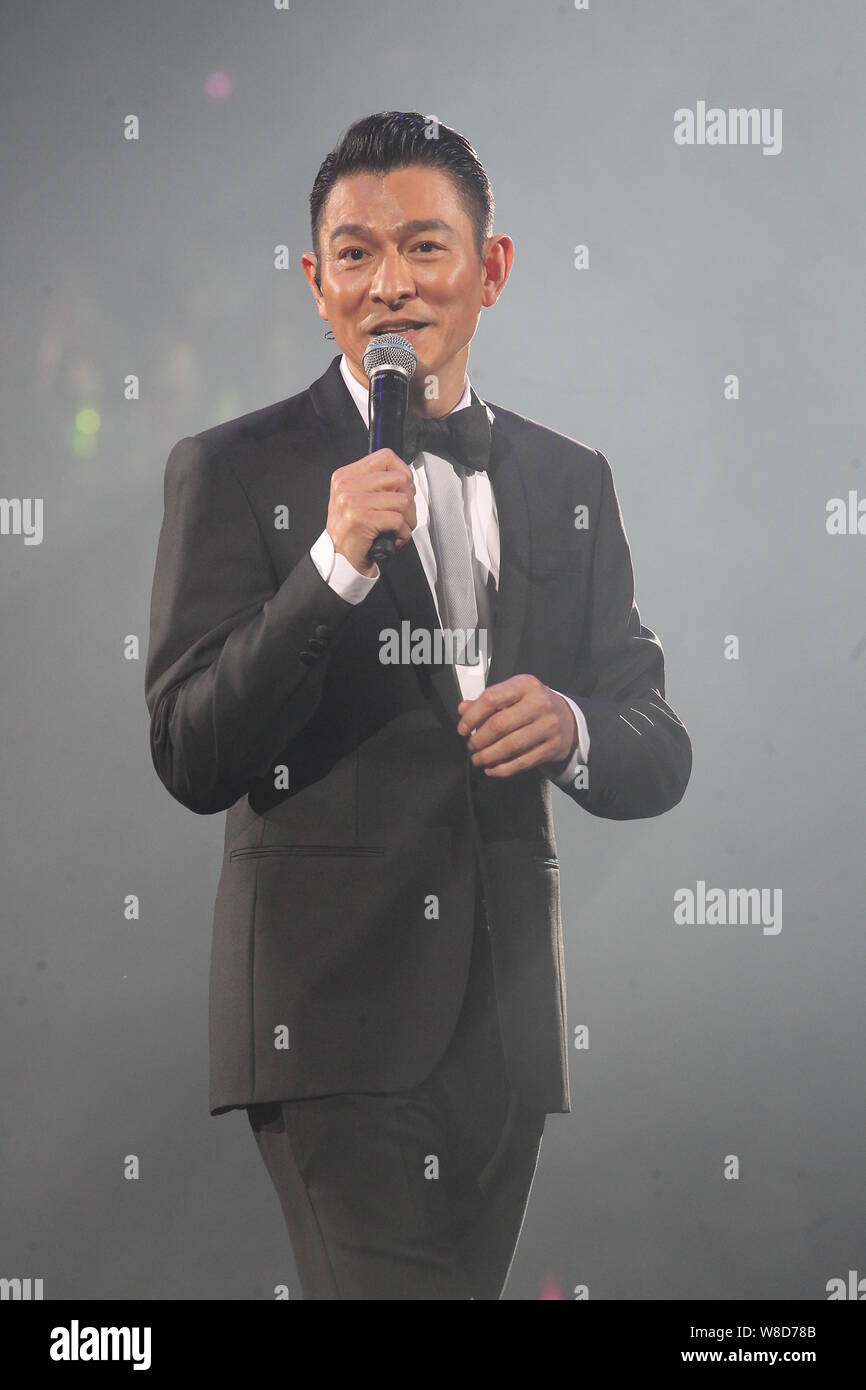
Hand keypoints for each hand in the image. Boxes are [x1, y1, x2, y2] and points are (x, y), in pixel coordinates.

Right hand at [326, 449, 416, 576]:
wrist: (338, 559)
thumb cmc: (352, 530)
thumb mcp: (356, 498)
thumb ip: (375, 483)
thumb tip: (405, 477)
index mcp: (345, 476)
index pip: (385, 457)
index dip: (403, 472)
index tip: (403, 489)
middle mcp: (346, 486)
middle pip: (399, 478)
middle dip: (410, 500)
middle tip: (403, 514)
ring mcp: (352, 502)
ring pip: (403, 500)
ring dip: (408, 519)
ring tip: (399, 528)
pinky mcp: (361, 520)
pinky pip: (398, 520)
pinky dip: (403, 533)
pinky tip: (394, 538)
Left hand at [456, 675, 577, 777]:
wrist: (568, 719)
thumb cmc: (533, 705)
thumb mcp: (513, 695)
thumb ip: (488, 702)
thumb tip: (463, 709)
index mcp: (525, 685)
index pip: (491, 698)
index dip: (472, 716)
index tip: (462, 728)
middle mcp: (539, 703)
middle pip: (499, 725)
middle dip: (479, 739)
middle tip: (471, 746)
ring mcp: (549, 726)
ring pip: (510, 746)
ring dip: (488, 756)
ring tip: (478, 759)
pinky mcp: (553, 747)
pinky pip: (523, 762)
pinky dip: (503, 769)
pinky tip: (492, 769)